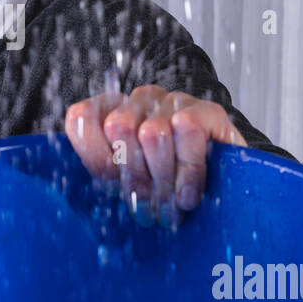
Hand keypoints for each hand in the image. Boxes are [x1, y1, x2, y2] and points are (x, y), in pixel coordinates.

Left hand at [64, 84, 247, 225]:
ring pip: (153, 132)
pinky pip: (189, 129)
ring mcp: (173, 103)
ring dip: (163, 177)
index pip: (81, 118)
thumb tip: (88, 175)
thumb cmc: (164, 196)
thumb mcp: (124, 193)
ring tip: (171, 199)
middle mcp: (138, 102)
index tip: (114, 183)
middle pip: (118, 127)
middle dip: (135, 173)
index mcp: (108, 115)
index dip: (97, 157)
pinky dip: (189, 170)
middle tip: (150, 199)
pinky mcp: (208, 111)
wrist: (222, 199)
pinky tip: (189, 193)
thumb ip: (103, 177)